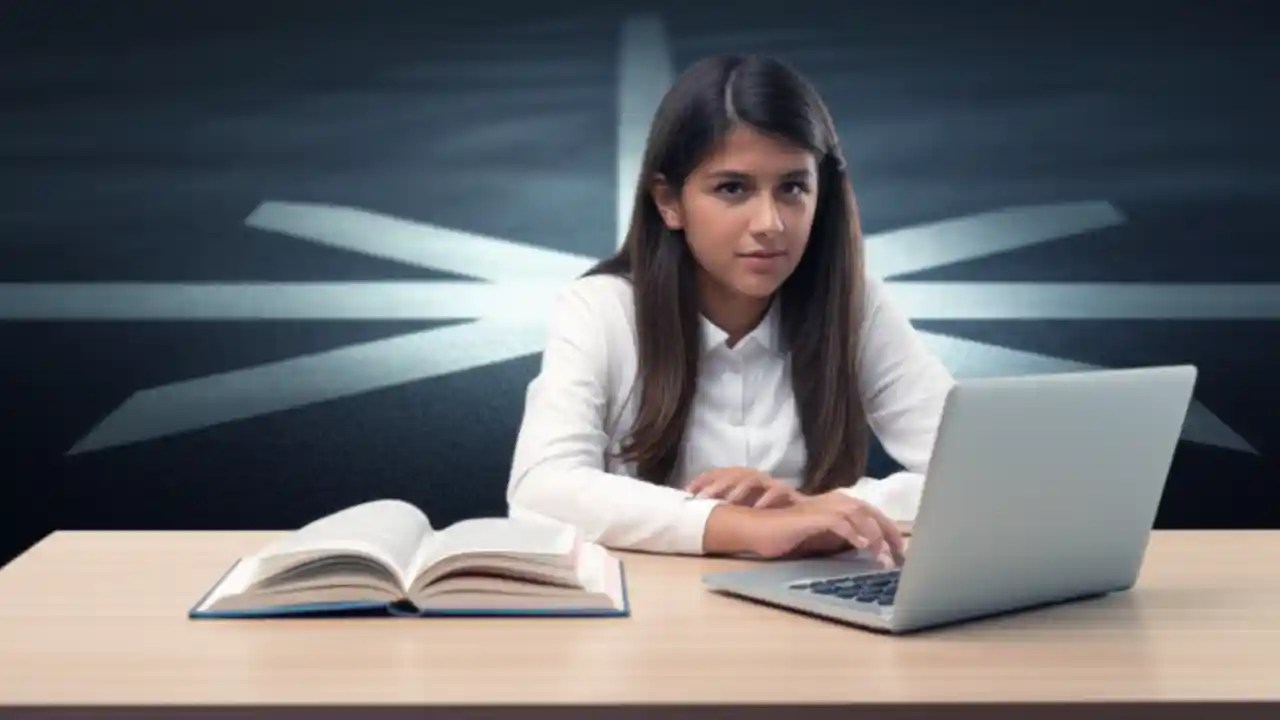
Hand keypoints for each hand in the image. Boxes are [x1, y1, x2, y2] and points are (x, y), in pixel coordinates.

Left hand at [685, 466, 801, 507]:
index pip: (720, 473)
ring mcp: (772, 484)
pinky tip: (757, 508)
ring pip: (753, 478)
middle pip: (734, 474)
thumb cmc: (769, 515)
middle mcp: (756, 479)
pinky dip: (767, 498)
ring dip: (739, 488)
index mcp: (742, 481)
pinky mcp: (789, 493)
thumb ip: (724, 508)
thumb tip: (695, 510)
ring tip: (727, 501)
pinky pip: (778, 490)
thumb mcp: (743, 511)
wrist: (806, 517)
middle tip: (701, 498)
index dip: (703, 480)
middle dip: (716, 484)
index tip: (687, 492)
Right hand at [749, 492, 906, 565]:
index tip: (901, 554)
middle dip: (889, 534)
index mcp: (837, 505)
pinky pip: (838, 522)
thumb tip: (869, 550)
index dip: (889, 532)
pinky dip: (852, 532)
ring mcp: (821, 508)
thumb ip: (842, 538)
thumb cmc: (787, 535)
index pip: (872, 514)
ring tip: (883, 558)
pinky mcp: (810, 517)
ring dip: (874, 536)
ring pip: (858, 515)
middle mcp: (833, 502)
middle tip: (900, 559)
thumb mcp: (822, 538)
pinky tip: (862, 546)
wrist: (757, 529)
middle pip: (870, 512)